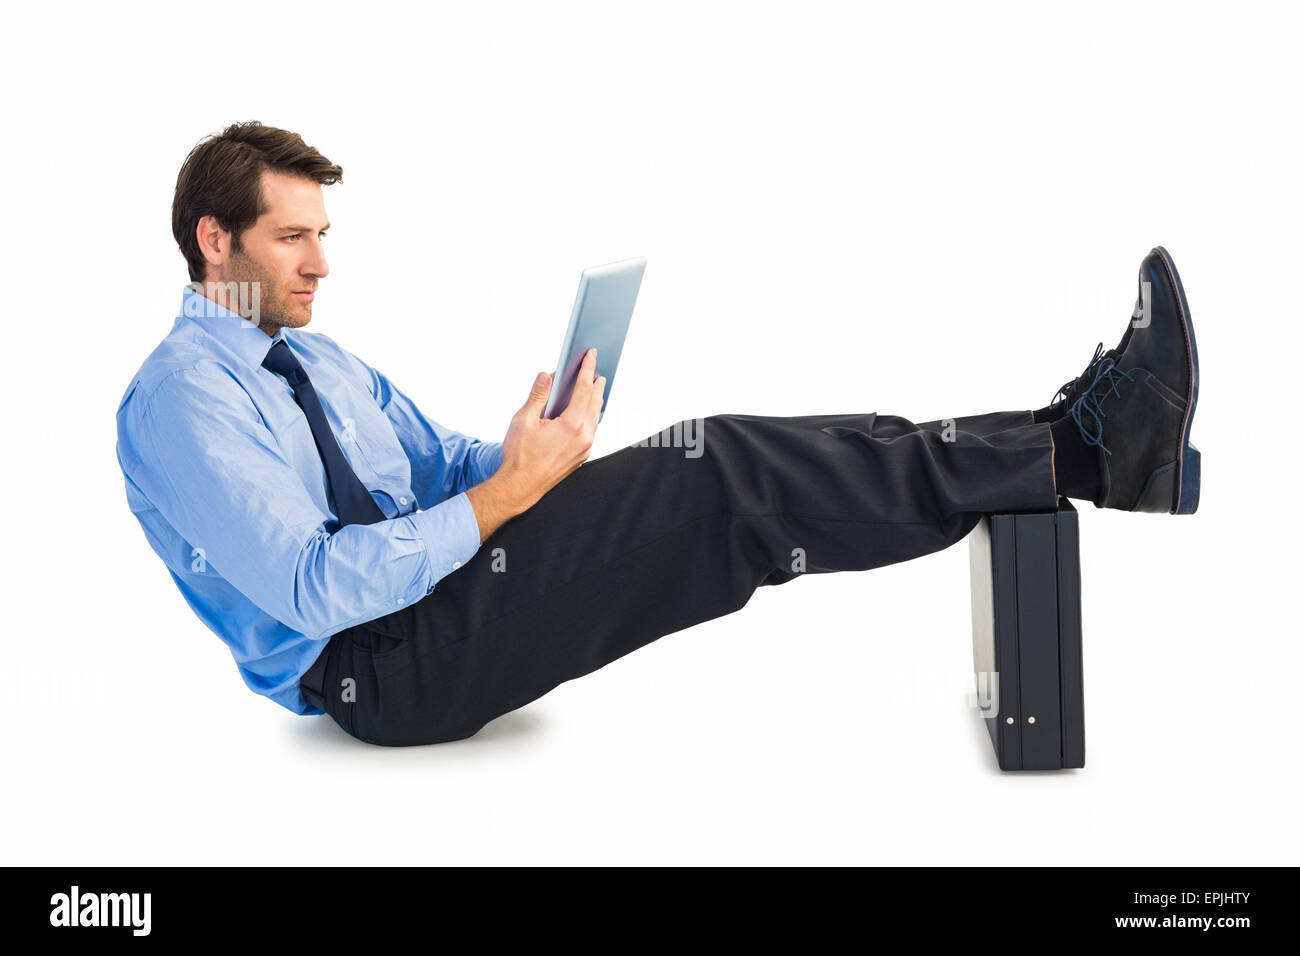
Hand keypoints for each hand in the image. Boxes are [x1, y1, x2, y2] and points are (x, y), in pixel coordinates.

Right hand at [466, 348, 605, 540]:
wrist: (520, 487)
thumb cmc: (519, 457)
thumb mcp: (523, 420)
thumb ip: (537, 395)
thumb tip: (546, 375)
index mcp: (572, 425)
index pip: (584, 389)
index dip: (587, 369)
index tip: (590, 355)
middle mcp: (584, 437)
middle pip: (594, 402)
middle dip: (596, 383)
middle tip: (596, 367)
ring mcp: (584, 448)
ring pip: (595, 417)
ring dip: (594, 400)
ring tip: (594, 386)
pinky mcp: (581, 456)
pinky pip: (591, 430)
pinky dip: (590, 415)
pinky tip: (584, 410)